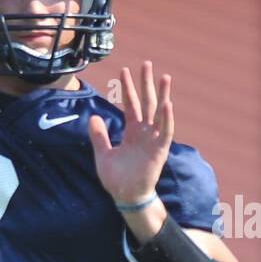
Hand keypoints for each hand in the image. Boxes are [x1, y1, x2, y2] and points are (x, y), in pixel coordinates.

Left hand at [88, 61, 173, 203]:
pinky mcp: (160, 150)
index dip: (127, 88)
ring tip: (165, 77)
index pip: (130, 104)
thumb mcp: (103, 154)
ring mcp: (153, 140)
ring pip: (159, 113)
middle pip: (147, 102)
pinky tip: (168, 104)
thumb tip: (93, 117)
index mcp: (131, 131)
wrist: (126, 197)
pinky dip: (167, 119)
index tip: (124, 70)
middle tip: (147, 64)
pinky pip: (165, 132)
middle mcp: (144, 132)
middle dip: (146, 83)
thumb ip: (99, 136)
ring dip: (162, 95)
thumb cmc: (116, 178)